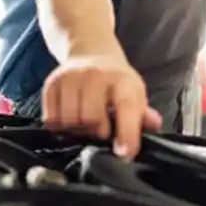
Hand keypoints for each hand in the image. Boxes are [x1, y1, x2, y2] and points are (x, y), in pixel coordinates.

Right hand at [41, 53, 163, 158]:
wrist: (90, 52)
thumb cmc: (115, 81)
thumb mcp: (134, 93)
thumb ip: (143, 114)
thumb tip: (154, 124)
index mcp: (122, 80)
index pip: (126, 106)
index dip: (127, 133)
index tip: (125, 153)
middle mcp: (94, 75)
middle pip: (91, 118)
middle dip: (97, 132)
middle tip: (101, 130)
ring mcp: (69, 78)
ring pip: (69, 121)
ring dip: (77, 131)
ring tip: (85, 124)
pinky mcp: (51, 84)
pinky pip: (51, 119)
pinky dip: (60, 127)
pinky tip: (70, 120)